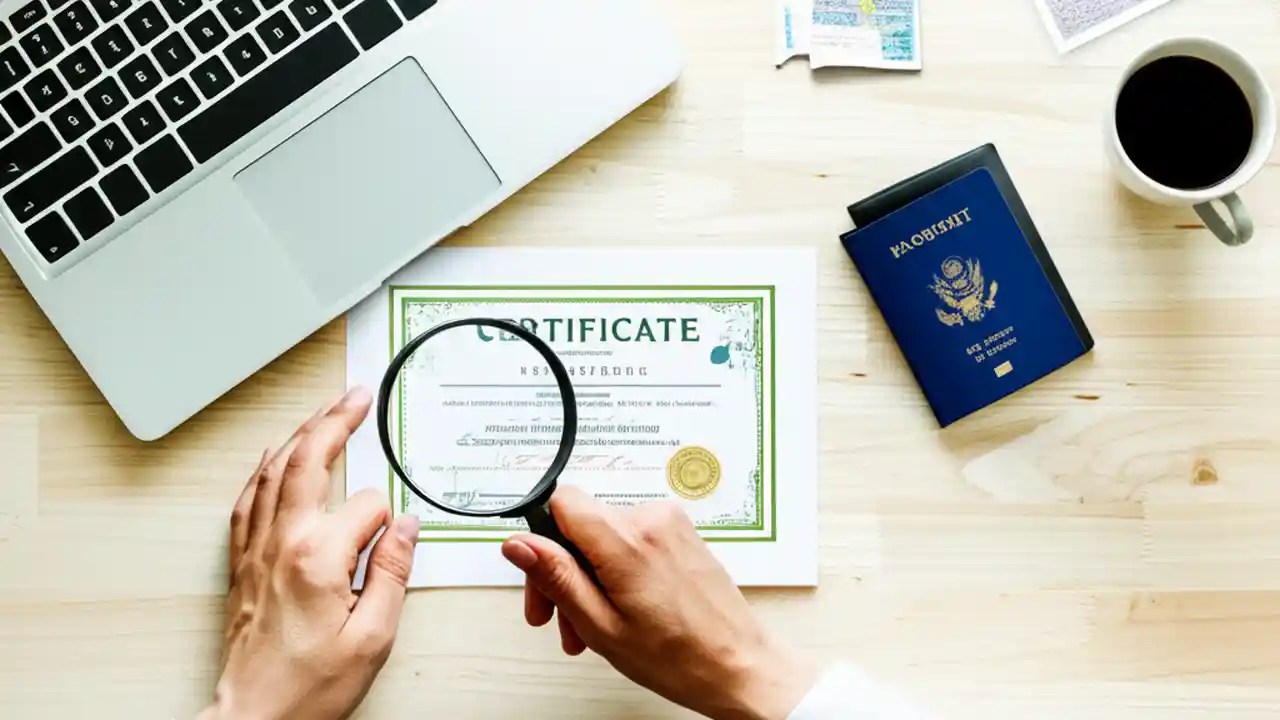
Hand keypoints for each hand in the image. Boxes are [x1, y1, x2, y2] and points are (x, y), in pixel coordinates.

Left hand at [200, 388, 419, 719]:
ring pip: (274, 470)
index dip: (389, 522)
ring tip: (323, 412)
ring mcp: (256, 549)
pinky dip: (263, 468)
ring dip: (300, 433)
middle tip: (356, 396)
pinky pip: (248, 498)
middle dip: (336, 420)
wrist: (252, 718)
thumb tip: (405, 529)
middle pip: (308, 459)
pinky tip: (271, 457)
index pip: (368, 507)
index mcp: (318, 558)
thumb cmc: (307, 688)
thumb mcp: (373, 638)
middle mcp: (281, 543)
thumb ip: (393, 574)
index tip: (395, 543)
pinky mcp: (241, 562)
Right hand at [501, 488, 818, 719]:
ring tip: (588, 630)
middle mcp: (650, 518)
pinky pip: (630, 541)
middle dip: (561, 571)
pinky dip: (614, 571)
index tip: (539, 575)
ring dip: (587, 578)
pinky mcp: (680, 533)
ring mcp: (670, 523)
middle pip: (579, 524)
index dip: (542, 537)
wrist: (738, 666)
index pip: (563, 500)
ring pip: (602, 537)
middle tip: (555, 620)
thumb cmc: (678, 657)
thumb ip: (557, 577)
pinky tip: (615, 610)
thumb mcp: (601, 625)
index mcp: (627, 539)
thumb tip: (518, 543)